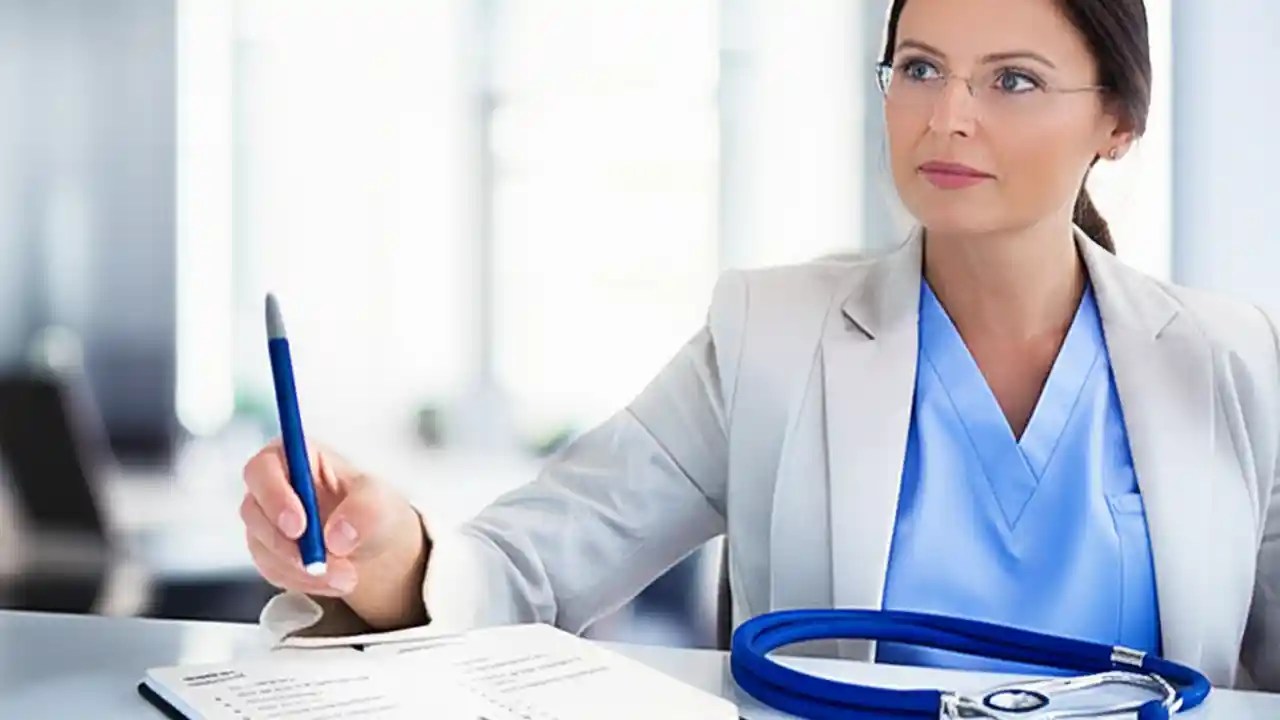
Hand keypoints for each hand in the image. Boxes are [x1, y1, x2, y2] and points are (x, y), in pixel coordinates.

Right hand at [240, 441, 427, 623]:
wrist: (376, 547)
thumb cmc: (373, 510)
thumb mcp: (380, 502)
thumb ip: (363, 511)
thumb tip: (335, 537)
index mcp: (297, 457)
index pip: (264, 466)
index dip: (274, 496)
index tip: (299, 526)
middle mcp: (274, 485)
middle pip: (253, 510)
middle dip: (285, 543)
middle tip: (319, 562)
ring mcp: (267, 520)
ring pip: (262, 545)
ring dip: (300, 567)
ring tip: (345, 575)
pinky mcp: (269, 551)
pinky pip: (273, 570)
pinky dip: (302, 580)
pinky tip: (332, 579)